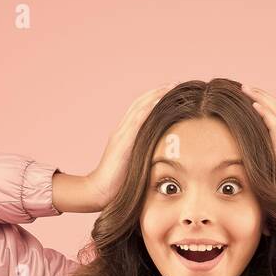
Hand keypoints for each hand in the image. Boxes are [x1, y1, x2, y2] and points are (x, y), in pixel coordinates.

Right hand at [85, 82, 176, 209]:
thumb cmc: (118, 184)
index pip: (141, 110)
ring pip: (140, 107)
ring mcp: (121, 134)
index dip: (155, 99)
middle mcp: (122, 130)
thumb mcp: (134, 166)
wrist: (99, 191)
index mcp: (125, 135)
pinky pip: (137, 121)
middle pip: (141, 103)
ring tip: (172, 87)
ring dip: (156, 95)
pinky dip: (148, 109)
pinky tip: (159, 100)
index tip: (173, 92)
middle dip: (159, 92)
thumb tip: (162, 157)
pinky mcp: (123, 142)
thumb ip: (144, 156)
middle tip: (177, 83)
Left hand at [243, 83, 275, 217]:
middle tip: (245, 87)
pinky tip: (254, 105)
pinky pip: (275, 125)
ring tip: (246, 89)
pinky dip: (265, 113)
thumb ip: (266, 164)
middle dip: (262, 94)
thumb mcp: (275, 173)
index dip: (266, 102)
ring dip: (261, 97)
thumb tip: (248, 167)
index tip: (250, 96)